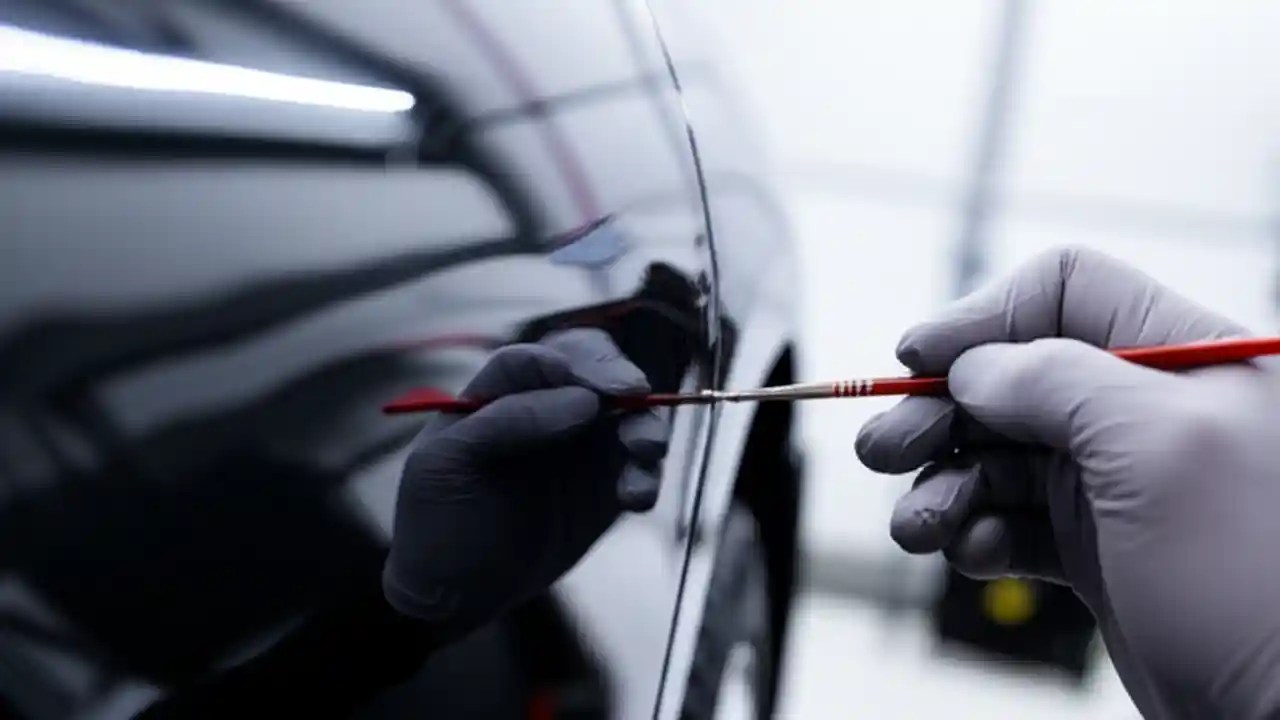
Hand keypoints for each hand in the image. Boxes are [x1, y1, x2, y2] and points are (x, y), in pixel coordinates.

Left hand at [383, 328, 667, 634]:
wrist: (454, 594)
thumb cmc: (436, 521)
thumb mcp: (444, 464)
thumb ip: (505, 421)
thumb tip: (582, 400)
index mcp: (499, 394)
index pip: (540, 359)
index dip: (570, 363)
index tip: (589, 385)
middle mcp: (546, 409)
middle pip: (595, 370)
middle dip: (620, 377)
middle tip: (636, 397)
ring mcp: (580, 447)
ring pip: (628, 416)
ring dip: (645, 425)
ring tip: (643, 452)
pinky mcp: (605, 488)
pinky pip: (639, 469)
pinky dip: (647, 475)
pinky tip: (634, 498)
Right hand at [856, 247, 1279, 717]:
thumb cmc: (1256, 582)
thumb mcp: (1160, 449)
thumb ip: (1058, 382)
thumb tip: (973, 369)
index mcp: (1186, 360)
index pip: (1066, 292)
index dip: (982, 316)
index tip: (916, 360)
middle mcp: (1144, 411)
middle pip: (1010, 378)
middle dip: (938, 412)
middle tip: (883, 453)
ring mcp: (1116, 482)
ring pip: (997, 454)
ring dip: (942, 483)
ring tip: (916, 527)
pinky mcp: (1095, 546)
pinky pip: (1010, 519)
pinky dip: (975, 533)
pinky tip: (972, 555)